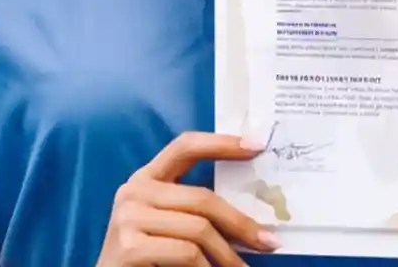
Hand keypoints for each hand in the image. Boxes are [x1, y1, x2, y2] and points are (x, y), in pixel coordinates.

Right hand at [96, 132, 281, 266]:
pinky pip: (187, 253)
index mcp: (145, 179)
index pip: (185, 146)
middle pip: (202, 198)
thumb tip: (253, 212)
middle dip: (241, 224)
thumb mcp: (169, 224)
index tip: (257, 145)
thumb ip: (194, 209)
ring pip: (199, 229)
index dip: (221, 142)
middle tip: (269, 242)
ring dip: (227, 256)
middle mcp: (133, 192)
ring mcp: (128, 218)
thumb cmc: (148, 258)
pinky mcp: (130, 247)